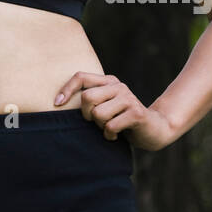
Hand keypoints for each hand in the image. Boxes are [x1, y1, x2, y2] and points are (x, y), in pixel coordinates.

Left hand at [54, 71, 174, 150]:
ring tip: (109, 128)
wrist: (154, 129)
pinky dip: (110, 135)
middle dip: (87, 115)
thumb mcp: (105, 106)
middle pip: (87, 98)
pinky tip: (116, 135)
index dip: (66, 89)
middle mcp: (118, 86)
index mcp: (108, 81)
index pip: (81, 77)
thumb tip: (58, 102)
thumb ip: (91, 100)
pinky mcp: (136, 113)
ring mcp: (128, 98)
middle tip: (96, 122)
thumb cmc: (122, 120)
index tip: (57, 103)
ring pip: (98, 114)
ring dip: (101, 127)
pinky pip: (110, 126)